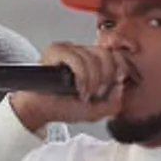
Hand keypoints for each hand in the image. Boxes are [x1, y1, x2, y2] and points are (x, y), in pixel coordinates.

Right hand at [8, 42, 134, 130]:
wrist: (40, 110)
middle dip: (105, 77)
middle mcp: (81, 51)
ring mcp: (68, 49)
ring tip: (84, 93)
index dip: (120, 65)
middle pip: (106, 54)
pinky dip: (81, 77)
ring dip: (91, 81)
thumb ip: (114, 103)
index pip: (114, 52)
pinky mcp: (55, 51)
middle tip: (96, 92)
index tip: (117, 80)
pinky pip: (77, 59)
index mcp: (92, 60)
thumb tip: (120, 86)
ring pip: (92, 58)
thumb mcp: (96, 111)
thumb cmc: (62, 107)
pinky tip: (77, 88)